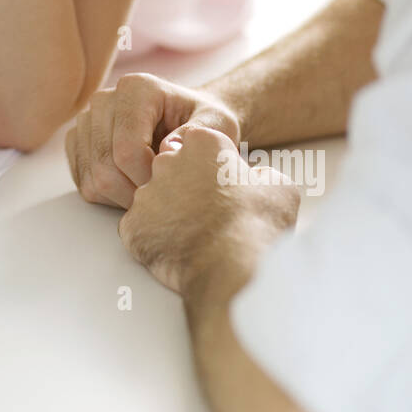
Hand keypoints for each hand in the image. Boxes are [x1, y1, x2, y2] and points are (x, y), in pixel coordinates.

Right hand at [65, 73, 240, 208]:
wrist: (189, 121)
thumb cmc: (204, 124)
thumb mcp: (218, 125)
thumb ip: (202, 134)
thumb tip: (168, 149)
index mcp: (135, 88)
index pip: (127, 149)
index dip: (148, 178)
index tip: (173, 185)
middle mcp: (103, 100)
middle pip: (105, 167)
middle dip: (135, 193)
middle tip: (163, 196)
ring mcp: (86, 121)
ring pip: (92, 179)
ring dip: (123, 197)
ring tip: (152, 190)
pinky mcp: (77, 142)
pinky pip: (83, 182)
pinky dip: (109, 196)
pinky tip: (134, 186)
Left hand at [118, 123, 299, 293]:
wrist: (232, 267)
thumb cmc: (257, 224)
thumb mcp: (279, 187)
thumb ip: (262, 174)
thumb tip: (257, 179)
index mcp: (201, 143)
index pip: (198, 144)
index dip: (212, 166)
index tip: (224, 185)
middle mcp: (165, 162)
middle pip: (170, 169)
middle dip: (185, 186)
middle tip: (208, 211)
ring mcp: (144, 195)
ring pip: (152, 199)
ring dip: (168, 213)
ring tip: (194, 235)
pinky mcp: (131, 226)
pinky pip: (138, 229)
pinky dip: (153, 239)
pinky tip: (176, 250)